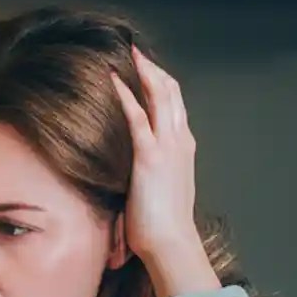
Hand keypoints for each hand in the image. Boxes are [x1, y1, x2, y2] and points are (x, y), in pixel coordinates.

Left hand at [111, 47, 219, 296]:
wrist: (171, 243)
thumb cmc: (162, 228)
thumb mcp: (160, 193)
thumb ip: (152, 176)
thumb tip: (136, 176)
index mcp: (183, 150)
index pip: (175, 107)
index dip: (163, 85)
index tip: (147, 71)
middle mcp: (179, 142)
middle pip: (171, 93)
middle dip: (154, 69)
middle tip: (136, 52)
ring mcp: (167, 147)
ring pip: (160, 96)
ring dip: (144, 72)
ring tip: (129, 55)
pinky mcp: (149, 156)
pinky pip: (138, 115)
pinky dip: (126, 94)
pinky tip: (113, 79)